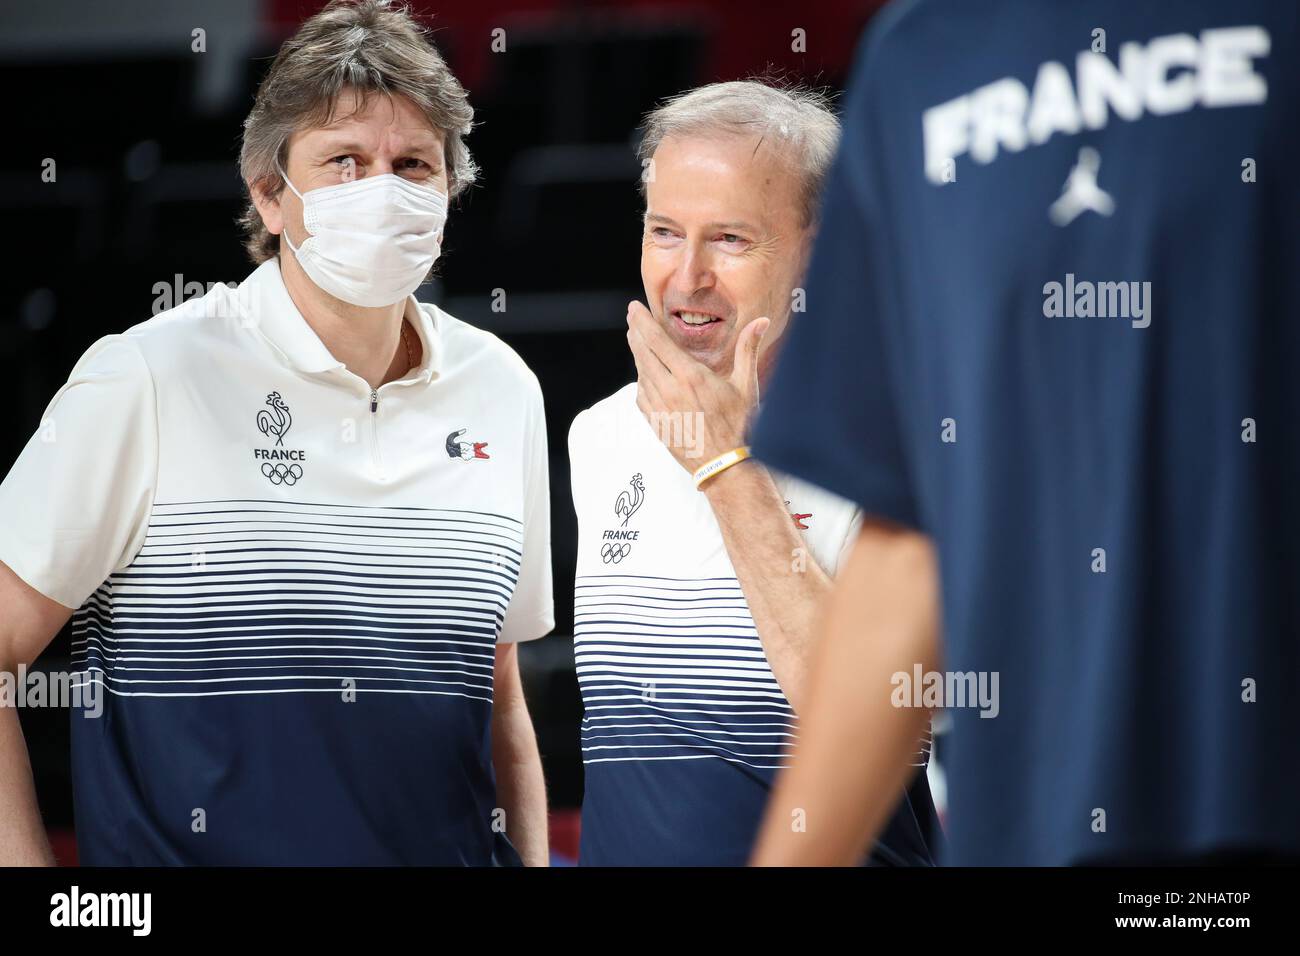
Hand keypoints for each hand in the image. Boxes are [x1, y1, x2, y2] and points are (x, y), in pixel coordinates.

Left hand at [626, 300, 768, 472]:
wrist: (726, 467)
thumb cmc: (740, 428)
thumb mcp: (747, 386)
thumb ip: (748, 350)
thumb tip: (761, 321)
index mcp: (690, 376)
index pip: (657, 341)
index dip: (642, 322)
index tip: (633, 309)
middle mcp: (670, 390)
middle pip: (643, 353)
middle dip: (635, 332)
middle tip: (631, 318)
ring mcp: (660, 408)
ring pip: (641, 373)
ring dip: (637, 354)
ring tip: (636, 341)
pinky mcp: (657, 424)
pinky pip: (641, 396)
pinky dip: (640, 381)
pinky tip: (643, 376)